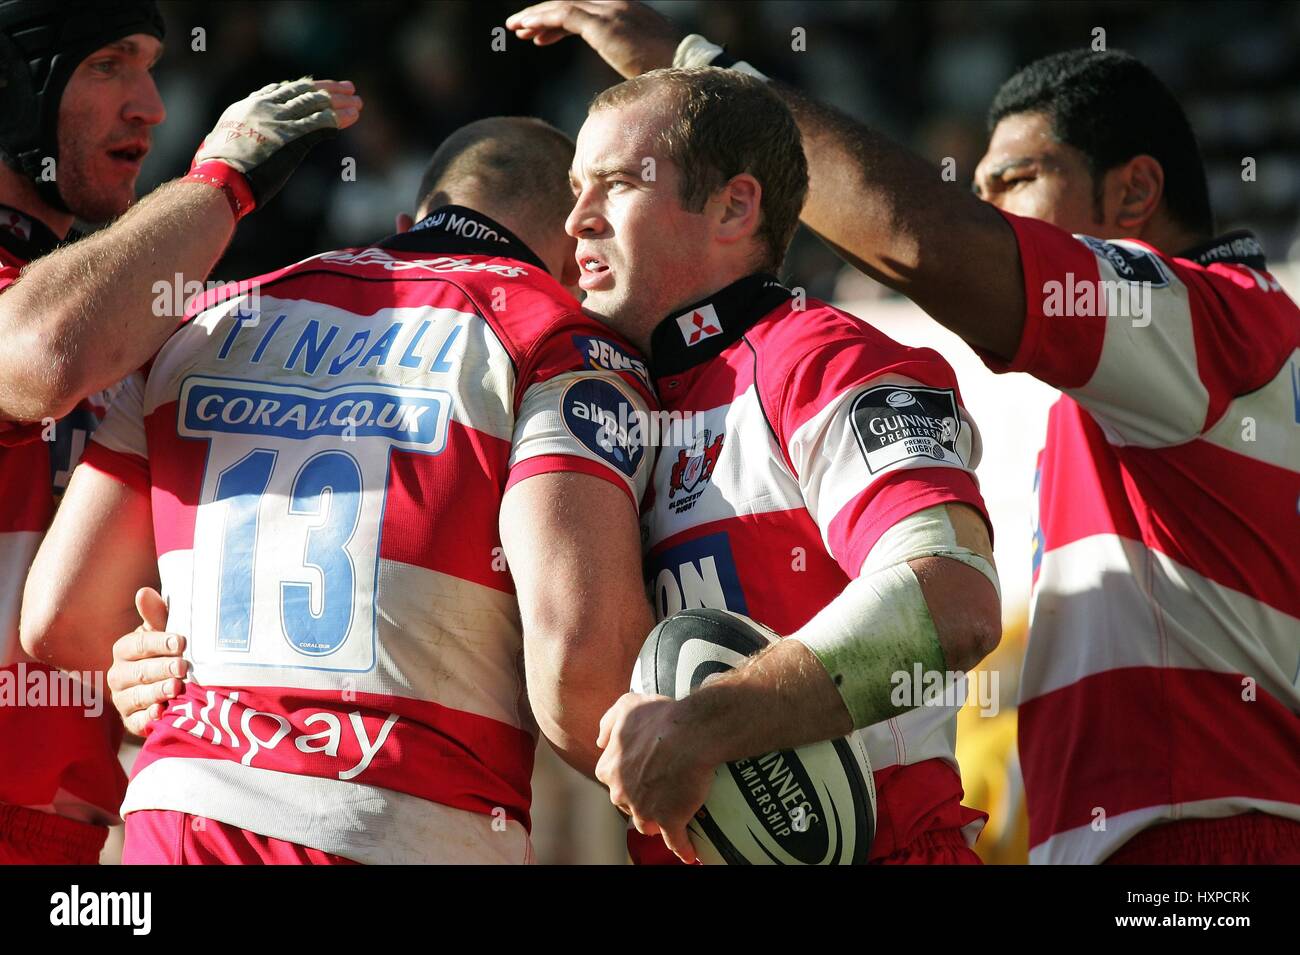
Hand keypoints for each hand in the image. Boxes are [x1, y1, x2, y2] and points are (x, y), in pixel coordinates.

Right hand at [106, 587, 187, 736]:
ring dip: (156, 692)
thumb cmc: (166, 652)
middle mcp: (118, 675)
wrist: (168, 685)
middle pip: (139, 672)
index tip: (181, 642)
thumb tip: (144, 592)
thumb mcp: (163, 632)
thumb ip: (156, 616)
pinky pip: (136, 721)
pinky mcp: (131, 721)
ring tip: (176, 688)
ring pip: (137, 696)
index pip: (139, 645)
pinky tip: (161, 713)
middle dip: (162, 669)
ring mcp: (123, 699)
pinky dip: (148, 718)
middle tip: (183, 667)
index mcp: (124, 649)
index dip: (160, 643)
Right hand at [191, 78, 362, 210]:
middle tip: (347, 88)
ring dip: (340, 102)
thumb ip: (229, 140)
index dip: (303, 88)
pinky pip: (321, 122)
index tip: (318, 87)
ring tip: (357, 102)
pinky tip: (352, 116)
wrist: (220, 177)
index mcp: (247, 107)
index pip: (280, 90)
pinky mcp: (293, 136)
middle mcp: (265, 108)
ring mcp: (279, 120)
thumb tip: (213, 147)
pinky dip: (338, 118)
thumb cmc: (216, 170)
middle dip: (328, 89)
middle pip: (303, 91)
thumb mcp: (219, 144)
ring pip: (316, 104)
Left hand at [506, 1, 682, 78]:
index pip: (586, 12)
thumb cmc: (671, 78)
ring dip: (536, 17)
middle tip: (523, 30)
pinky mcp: (603, 23)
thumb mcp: (644, 66)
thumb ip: (627, 65)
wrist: (686, 71)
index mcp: (628, 13)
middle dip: (544, 18)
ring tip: (516, 29)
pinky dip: (542, 20)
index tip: (541, 37)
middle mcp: (617, 5)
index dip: (559, 23)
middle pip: (572, 6)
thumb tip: (620, 90)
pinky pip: (564, 16)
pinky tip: (526, 29)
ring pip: (563, 8)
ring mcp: (611, 11)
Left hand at [595, 692, 714, 863]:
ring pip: (647, 823)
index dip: (628, 776)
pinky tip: (689, 854)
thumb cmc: (661, 716)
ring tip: (673, 817)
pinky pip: (675, 841)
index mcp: (608, 768)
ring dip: (657, 822)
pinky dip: (683, 848)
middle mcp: (620, 792)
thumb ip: (608, 722)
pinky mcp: (669, 820)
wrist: (691, 731)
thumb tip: (600, 742)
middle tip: (660, 789)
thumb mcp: (626, 705)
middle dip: (640, 800)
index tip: (641, 773)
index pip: (613, 779)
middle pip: (628, 803)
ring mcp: (643, 809)